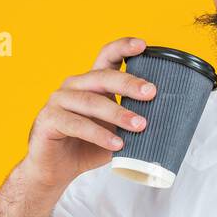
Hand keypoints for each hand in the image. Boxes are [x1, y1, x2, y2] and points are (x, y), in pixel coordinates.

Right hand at [22, 36, 155, 190]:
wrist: (55, 171)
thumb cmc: (86, 148)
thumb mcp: (115, 133)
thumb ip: (132, 123)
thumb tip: (168, 124)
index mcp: (91, 84)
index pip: (106, 57)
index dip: (123, 48)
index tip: (143, 45)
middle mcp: (73, 86)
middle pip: (102, 77)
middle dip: (129, 83)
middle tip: (151, 92)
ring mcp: (58, 101)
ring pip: (91, 102)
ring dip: (118, 113)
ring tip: (140, 125)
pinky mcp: (49, 120)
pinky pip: (77, 124)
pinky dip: (99, 134)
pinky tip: (116, 144)